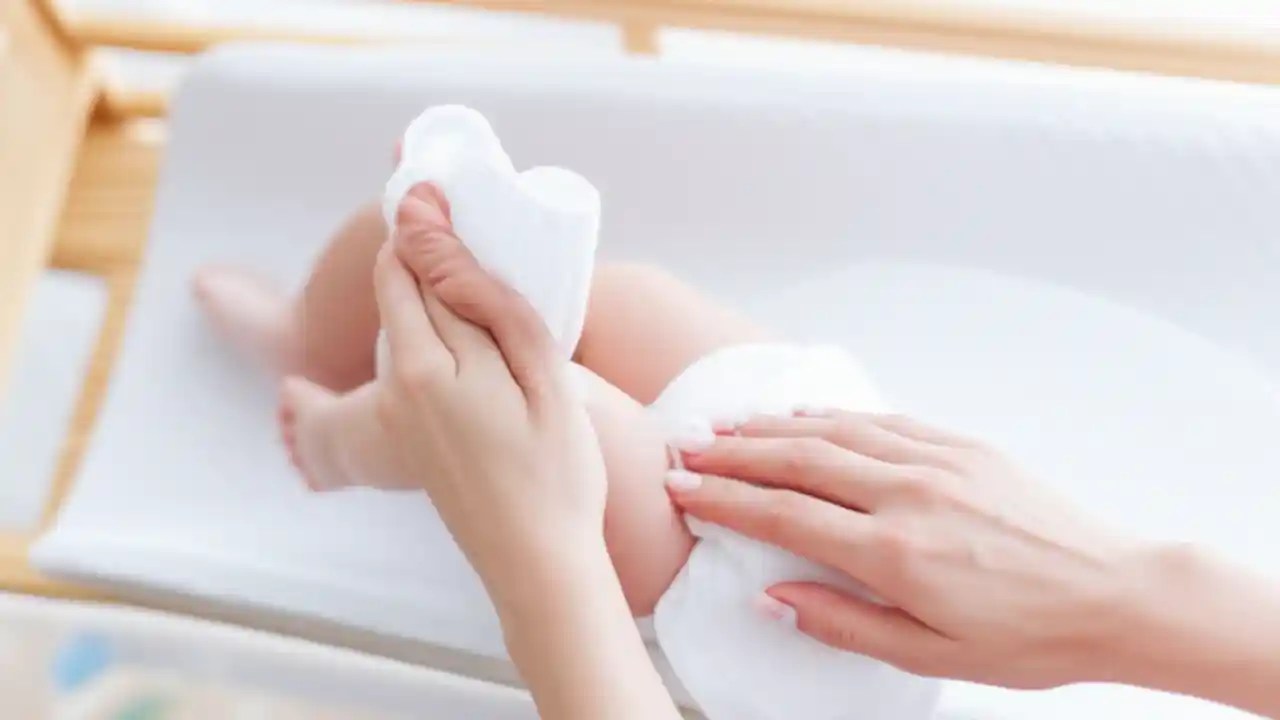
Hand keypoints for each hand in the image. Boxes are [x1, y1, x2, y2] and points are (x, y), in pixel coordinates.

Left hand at [375, 184, 678, 718]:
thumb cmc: (557, 476)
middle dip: (412, 243)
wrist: (539, 564)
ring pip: (402, 326)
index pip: (410, 270)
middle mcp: (404, 388)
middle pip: (396, 292)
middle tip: (433, 197)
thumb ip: (492, 311)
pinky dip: (427, 326)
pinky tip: (460, 320)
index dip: (418, 221)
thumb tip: (440, 251)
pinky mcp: (414, 437)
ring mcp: (404, 417)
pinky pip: (411, 361)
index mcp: (431, 369)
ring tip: (452, 248)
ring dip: (420, 283)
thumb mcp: (544, 382)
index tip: (425, 179)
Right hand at [667, 410, 1144, 688]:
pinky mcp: (963, 446)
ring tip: (728, 427)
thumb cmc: (1032, 635)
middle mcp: (908, 494)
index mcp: (894, 552)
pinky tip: (805, 416)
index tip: (683, 488)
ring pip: (834, 431)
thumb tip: (776, 598)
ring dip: (773, 427)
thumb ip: (843, 623)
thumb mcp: (931, 654)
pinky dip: (832, 415)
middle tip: (688, 449)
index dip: (723, 498)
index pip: (783, 514)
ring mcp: (938, 461)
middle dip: (732, 452)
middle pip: (796, 460)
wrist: (1117, 595)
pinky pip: (881, 420)